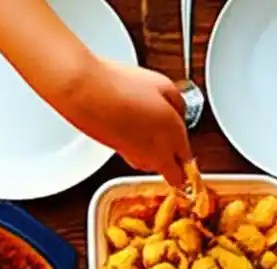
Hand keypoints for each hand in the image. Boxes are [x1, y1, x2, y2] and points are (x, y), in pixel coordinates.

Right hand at [91, 61, 191, 186]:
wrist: (87, 93)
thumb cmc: (125, 88)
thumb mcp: (165, 86)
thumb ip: (179, 104)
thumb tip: (179, 113)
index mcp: (174, 138)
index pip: (189, 162)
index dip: (189, 159)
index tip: (188, 156)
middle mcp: (156, 156)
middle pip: (174, 175)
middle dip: (177, 168)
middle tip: (175, 152)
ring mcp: (135, 158)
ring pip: (153, 164)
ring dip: (156, 154)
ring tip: (149, 129)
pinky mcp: (117, 154)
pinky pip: (135, 155)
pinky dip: (137, 145)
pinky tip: (132, 124)